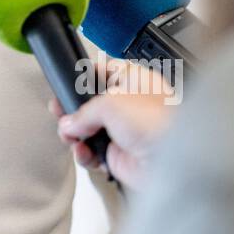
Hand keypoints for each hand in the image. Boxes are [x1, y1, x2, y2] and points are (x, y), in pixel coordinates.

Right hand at [50, 89, 174, 189]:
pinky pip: (93, 153)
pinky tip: (84, 152)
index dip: (83, 79)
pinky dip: (85, 154)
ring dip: (75, 135)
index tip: (67, 85)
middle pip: (91, 105)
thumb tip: (69, 123)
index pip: (104, 73)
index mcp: (134, 82)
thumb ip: (83, 111)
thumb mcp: (110, 103)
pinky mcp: (119, 155)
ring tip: (70, 137)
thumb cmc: (158, 123)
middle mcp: (129, 105)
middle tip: (61, 114)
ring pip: (88, 131)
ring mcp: (124, 132)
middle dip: (73, 112)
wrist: (172, 160)